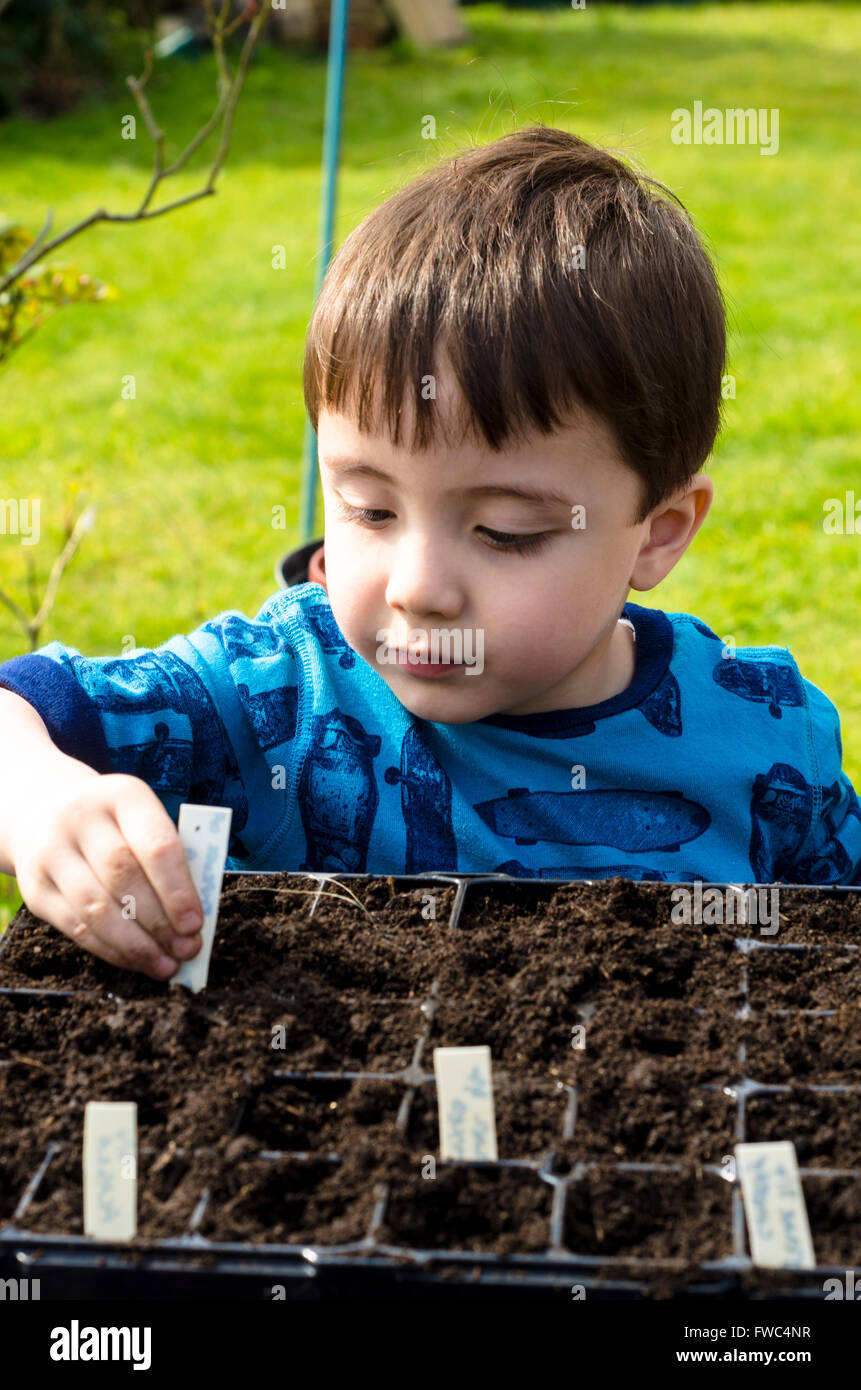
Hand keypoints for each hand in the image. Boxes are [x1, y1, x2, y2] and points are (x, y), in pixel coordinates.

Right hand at [11, 763, 203, 980]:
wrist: (45, 810)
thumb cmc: (116, 824)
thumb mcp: (143, 821)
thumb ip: (170, 861)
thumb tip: (191, 922)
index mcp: (124, 795)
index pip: (157, 845)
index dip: (178, 890)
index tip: (195, 924)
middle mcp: (81, 817)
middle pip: (124, 877)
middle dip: (159, 922)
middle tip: (186, 950)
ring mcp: (51, 851)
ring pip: (95, 908)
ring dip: (135, 944)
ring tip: (165, 964)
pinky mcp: (35, 887)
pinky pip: (75, 927)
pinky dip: (110, 950)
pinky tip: (134, 960)